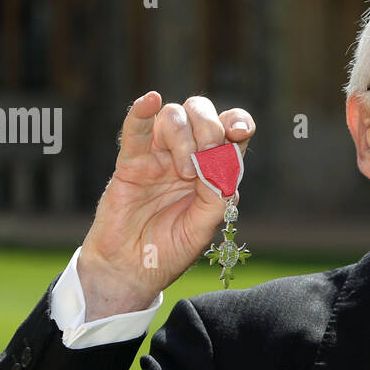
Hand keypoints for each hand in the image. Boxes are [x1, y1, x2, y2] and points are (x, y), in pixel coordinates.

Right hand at [79, 92, 254, 319]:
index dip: (237, 122)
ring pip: (173, 116)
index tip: (238, 133)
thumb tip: (220, 163)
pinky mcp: (131, 163)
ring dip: (184, 139)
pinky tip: (149, 101)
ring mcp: (158, 156)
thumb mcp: (204, 227)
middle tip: (205, 163)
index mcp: (213, 169)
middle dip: (209, 129)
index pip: (230, 129)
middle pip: (202, 113)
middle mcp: (188, 156)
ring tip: (184, 173)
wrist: (131, 269)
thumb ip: (217, 196)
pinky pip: (135, 130)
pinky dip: (141, 112)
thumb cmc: (170, 249)